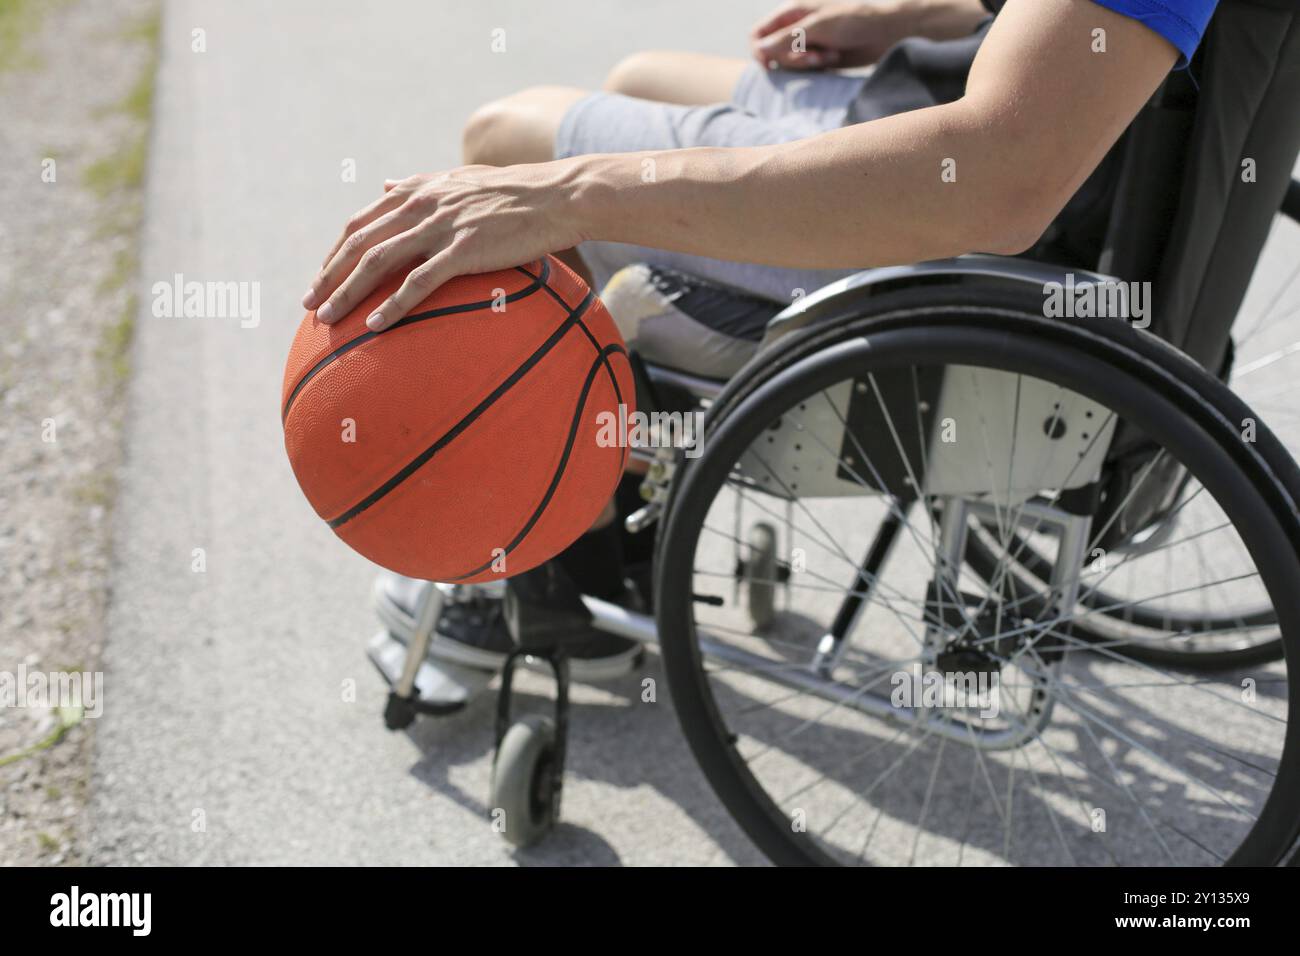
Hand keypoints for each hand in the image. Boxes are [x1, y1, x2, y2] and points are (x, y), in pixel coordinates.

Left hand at [302, 163, 584, 330]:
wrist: (557, 196)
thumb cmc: (514, 193)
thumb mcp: (458, 180)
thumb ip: (418, 184)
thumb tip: (384, 185)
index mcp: (417, 191)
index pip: (362, 222)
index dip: (336, 252)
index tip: (320, 277)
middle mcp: (421, 205)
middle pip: (359, 242)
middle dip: (329, 275)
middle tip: (309, 305)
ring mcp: (441, 227)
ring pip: (379, 261)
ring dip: (348, 292)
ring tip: (327, 320)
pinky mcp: (464, 250)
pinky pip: (418, 283)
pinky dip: (392, 305)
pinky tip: (374, 326)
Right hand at [750, 1, 910, 69]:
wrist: (886, 31)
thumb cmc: (854, 20)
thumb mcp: (817, 26)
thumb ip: (786, 38)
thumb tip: (759, 49)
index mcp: (792, 12)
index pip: (759, 33)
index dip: (759, 50)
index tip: (768, 64)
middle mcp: (797, 28)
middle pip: (773, 52)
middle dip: (791, 59)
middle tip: (814, 58)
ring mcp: (808, 44)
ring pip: (789, 64)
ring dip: (807, 65)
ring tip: (829, 56)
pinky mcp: (820, 59)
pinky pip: (805, 72)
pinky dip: (817, 69)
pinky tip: (834, 59)